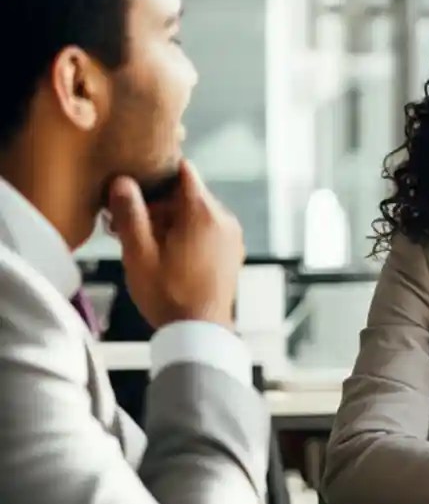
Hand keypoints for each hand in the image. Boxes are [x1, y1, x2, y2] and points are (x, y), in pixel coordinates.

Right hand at [107, 160, 243, 328]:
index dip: (156, 176)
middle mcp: (224, 219)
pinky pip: (207, 231)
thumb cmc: (169, 296)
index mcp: (204, 212)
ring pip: (196, 214)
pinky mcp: (232, 252)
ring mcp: (232, 236)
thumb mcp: (139, 253)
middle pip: (187, 194)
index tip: (136, 190)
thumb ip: (130, 214)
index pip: (183, 171)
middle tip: (129, 227)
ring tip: (145, 246)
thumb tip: (122, 182)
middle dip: (158, 206)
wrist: (199, 332)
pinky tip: (166, 256)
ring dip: (171, 222)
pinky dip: (187, 235)